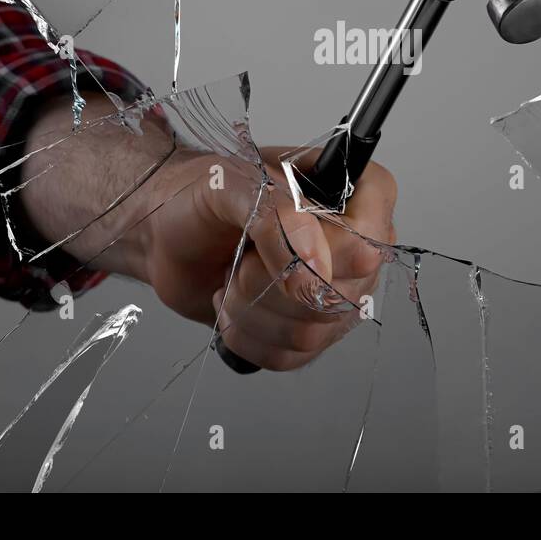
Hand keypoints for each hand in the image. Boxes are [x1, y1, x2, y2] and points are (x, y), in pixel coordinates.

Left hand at [18, 95, 396, 370]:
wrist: (170, 232)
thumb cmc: (203, 196)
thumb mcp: (232, 183)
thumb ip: (277, 213)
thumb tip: (315, 265)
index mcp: (357, 190)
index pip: (370, 241)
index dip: (321, 257)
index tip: (270, 253)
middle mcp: (360, 242)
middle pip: (340, 295)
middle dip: (271, 284)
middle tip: (241, 258)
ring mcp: (341, 291)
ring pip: (313, 332)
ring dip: (253, 311)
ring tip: (234, 279)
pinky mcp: (314, 330)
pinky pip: (293, 357)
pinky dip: (249, 337)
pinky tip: (236, 306)